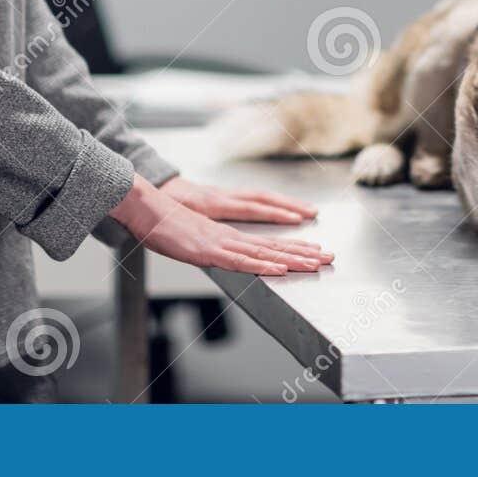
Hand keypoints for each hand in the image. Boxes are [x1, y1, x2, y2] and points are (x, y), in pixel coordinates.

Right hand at [110, 177, 331, 275]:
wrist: (147, 208)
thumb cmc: (166, 225)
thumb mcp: (194, 240)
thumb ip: (212, 247)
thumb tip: (224, 255)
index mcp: (230, 235)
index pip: (269, 242)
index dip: (294, 248)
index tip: (316, 252)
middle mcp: (232, 236)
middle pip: (275, 245)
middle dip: (304, 253)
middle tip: (330, 257)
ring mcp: (222, 243)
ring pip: (265, 252)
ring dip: (292, 258)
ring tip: (315, 263)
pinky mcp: (209, 251)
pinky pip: (241, 260)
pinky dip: (262, 264)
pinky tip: (279, 268)